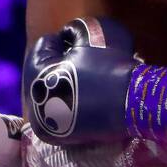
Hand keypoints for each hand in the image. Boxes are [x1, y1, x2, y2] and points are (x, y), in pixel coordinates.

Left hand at [23, 17, 137, 144]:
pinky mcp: (59, 136)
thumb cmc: (110, 68)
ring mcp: (46, 122)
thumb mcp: (92, 37)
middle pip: (42, 71)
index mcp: (36, 75)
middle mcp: (33, 102)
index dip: (63, 40)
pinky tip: (84, 96)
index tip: (81, 44)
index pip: (43, 46)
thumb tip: (68, 34)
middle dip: (58, 63)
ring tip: (84, 78)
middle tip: (82, 60)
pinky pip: (57, 112)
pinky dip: (67, 102)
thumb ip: (75, 30)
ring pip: (48, 92)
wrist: (133, 105)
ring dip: (61, 83)